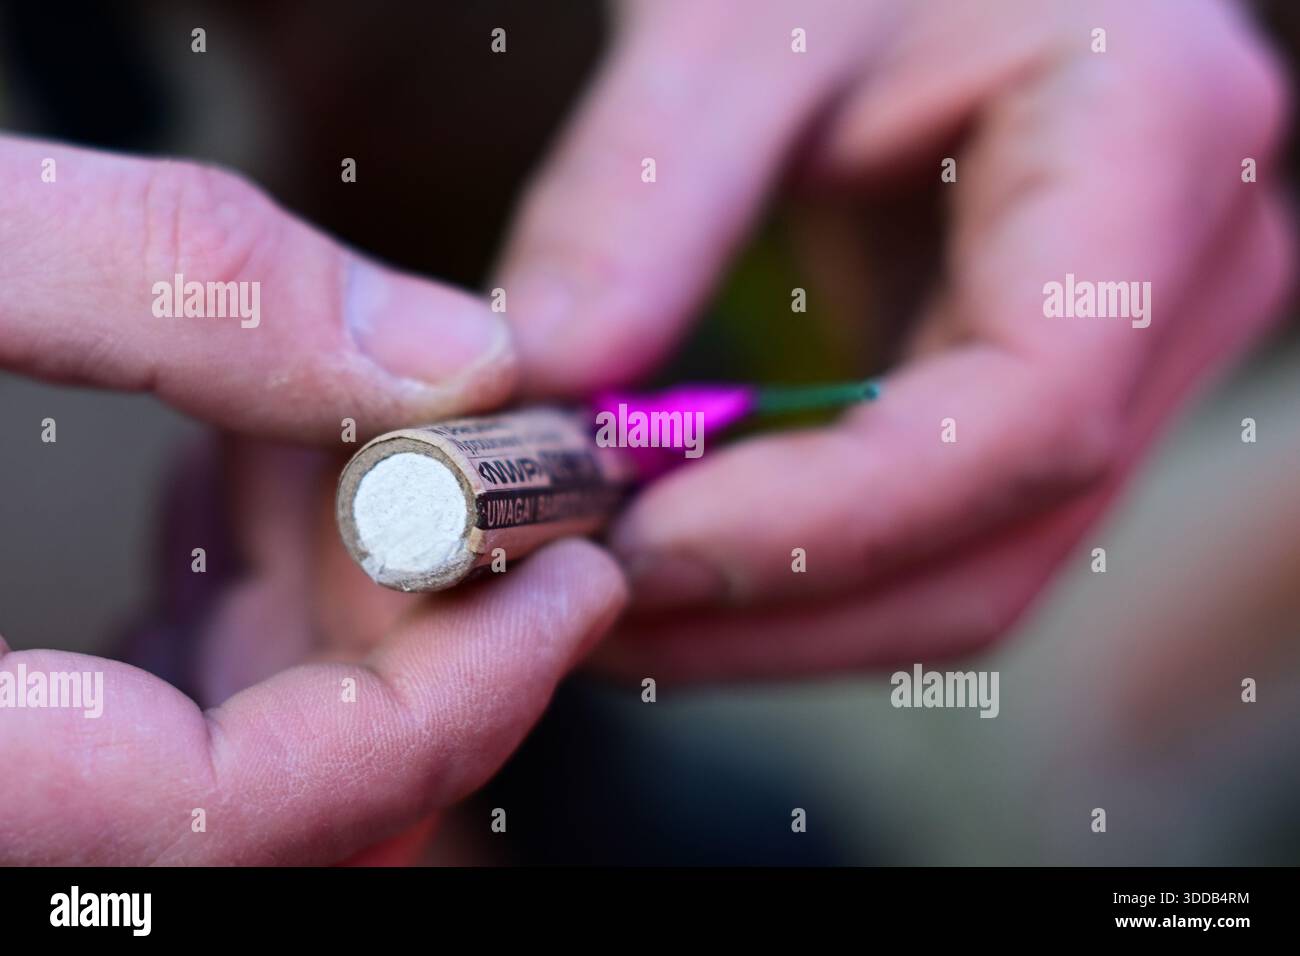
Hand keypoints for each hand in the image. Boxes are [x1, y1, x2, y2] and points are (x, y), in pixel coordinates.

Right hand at [0, 138, 625, 862]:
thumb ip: (161, 278)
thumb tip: (439, 347)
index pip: (239, 813)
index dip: (449, 701)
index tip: (576, 576)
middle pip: (249, 811)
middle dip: (416, 662)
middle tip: (515, 511)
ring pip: (201, 768)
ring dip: (339, 623)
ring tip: (393, 466)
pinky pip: (131, 710)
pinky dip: (235, 607)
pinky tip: (265, 476)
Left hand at [495, 0, 1292, 679]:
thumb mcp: (737, 24)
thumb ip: (642, 193)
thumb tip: (544, 382)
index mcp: (1159, 141)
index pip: (1032, 408)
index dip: (831, 518)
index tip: (640, 546)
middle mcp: (1186, 280)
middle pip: (1001, 538)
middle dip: (781, 604)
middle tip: (587, 604)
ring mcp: (1132, 355)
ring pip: (972, 569)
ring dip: (781, 615)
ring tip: (612, 595)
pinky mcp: (1048, 395)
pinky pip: (943, 535)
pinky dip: (804, 573)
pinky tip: (683, 555)